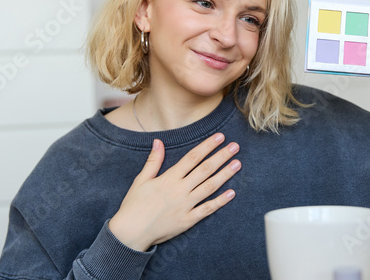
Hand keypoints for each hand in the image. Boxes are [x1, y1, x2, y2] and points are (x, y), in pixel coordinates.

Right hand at [108, 133, 240, 250]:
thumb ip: (153, 161)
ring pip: (209, 187)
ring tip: (237, 164)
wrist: (131, 232)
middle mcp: (180, 190)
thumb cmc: (134, 205)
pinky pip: (207, 209)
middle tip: (235, 147)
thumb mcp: (141, 180)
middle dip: (221, 156)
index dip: (207, 146)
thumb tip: (158, 141)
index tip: (220, 137)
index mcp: (169, 178)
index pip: (192, 157)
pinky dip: (220, 201)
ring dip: (225, 175)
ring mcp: (186, 205)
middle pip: (205, 170)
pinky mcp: (188, 220)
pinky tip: (232, 193)